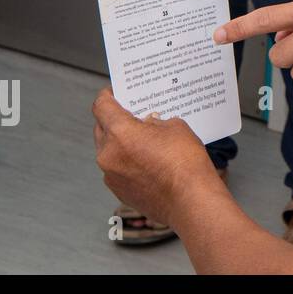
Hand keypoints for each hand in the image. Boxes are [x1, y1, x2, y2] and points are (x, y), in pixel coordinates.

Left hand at [92, 88, 221, 227]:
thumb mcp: (175, 127)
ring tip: (145, 140)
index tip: (114, 92)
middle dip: (115, 120)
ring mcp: (111, 176)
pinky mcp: (119, 192)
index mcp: (119, 133)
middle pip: (102, 129)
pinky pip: (117, 169)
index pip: (102, 106)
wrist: (190, 200)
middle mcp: (108, 155)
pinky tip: (149, 161)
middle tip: (133, 115)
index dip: (107, 96)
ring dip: (122, 143)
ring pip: (109, 151)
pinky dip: (128, 162)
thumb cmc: (185, 162)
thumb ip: (156, 122)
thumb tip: (149, 125)